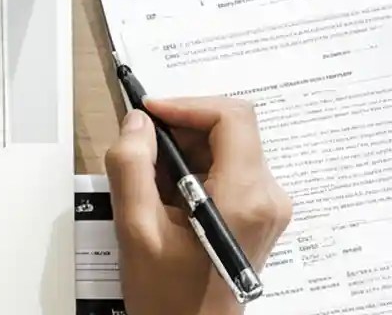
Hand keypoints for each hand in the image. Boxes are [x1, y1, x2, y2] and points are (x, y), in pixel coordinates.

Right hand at [105, 98, 291, 314]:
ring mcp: (268, 207)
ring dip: (186, 150)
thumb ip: (131, 167)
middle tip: (141, 148)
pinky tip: (166, 193)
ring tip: (149, 178)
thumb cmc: (167, 293)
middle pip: (231, 130)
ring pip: (229, 147)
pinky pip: (230, 169)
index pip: (232, 117)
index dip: (187, 105)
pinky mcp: (260, 214)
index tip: (149, 112)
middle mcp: (268, 197)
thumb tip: (138, 123)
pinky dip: (195, 167)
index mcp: (245, 197)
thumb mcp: (136, 228)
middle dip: (181, 129)